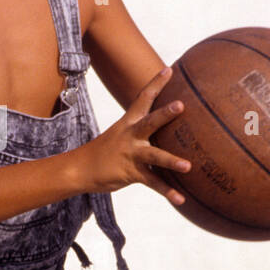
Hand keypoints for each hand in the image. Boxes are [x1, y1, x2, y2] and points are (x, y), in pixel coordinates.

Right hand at [77, 67, 190, 205]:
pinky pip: (153, 183)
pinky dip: (168, 192)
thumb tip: (162, 124)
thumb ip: (141, 129)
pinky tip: (181, 199)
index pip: (143, 98)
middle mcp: (130, 136)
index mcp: (128, 123)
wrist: (80, 169)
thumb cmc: (104, 151)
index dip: (156, 83)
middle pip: (150, 122)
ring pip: (154, 156)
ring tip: (189, 166)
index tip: (170, 69)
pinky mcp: (131, 174)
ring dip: (171, 161)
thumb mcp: (120, 134)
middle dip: (165, 113)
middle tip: (181, 104)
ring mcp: (131, 155)